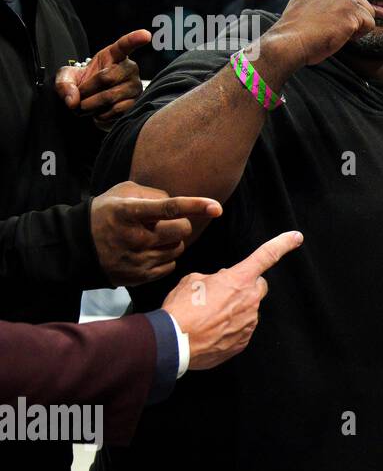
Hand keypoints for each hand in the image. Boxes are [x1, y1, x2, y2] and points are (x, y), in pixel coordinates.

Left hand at [55, 29, 147, 130]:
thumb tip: (72, 101)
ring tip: (86, 106)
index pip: (124, 45)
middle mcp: (130, 68)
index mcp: (114, 55)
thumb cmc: (81, 84)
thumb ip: (64, 84)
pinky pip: (117, 111)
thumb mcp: (66, 78)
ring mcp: (136, 86)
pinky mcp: (136, 103)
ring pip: (111, 96)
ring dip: (92, 105)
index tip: (146, 35)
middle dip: (86, 90)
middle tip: (79, 97)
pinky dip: (102, 115)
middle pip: (106, 77)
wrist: (91, 104)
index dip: (135, 39)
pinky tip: (98, 113)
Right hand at [91, 182, 221, 285]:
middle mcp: (134, 237)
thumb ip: (153, 194)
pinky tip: (148, 251)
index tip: (216, 208)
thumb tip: (179, 206)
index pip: (168, 208)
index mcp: (129, 212)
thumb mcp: (122, 193)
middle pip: (181, 230)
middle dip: (180, 224)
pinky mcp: (139, 276)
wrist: (77, 246)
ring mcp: (136, 259)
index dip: (195, 206)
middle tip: (164, 223)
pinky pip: (170, 265)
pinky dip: (165, 257)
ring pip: (178, 248)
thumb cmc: (106, 213)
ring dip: (173, 241)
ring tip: (152, 237)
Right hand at [161, 230, 302, 369]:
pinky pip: (241, 330)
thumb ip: (213, 278)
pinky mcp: (243, 341)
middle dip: (246, 287)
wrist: (174, 343)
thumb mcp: (192, 281)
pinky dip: (229, 328)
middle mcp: (250, 300)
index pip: (266, 255)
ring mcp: (249, 322)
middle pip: (258, 287)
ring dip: (235, 310)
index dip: (283, 243)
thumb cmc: (181, 309)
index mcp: (239, 279)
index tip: (296, 237)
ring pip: (249, 310)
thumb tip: (218, 284)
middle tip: (223, 294)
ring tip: (209, 316)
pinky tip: (211, 330)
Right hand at [265, 0, 374, 68]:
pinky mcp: (352, 9)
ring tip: (334, 30)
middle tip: (327, 27)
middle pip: (359, 1)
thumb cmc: (297, 29)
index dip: (338, 11)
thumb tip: (346, 5)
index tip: (319, 19)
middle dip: (349, 17)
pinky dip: (358, 34)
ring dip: (355, 26)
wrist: (290, 41)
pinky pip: (370, 24)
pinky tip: (340, 35)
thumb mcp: (308, 1)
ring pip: (367, 12)